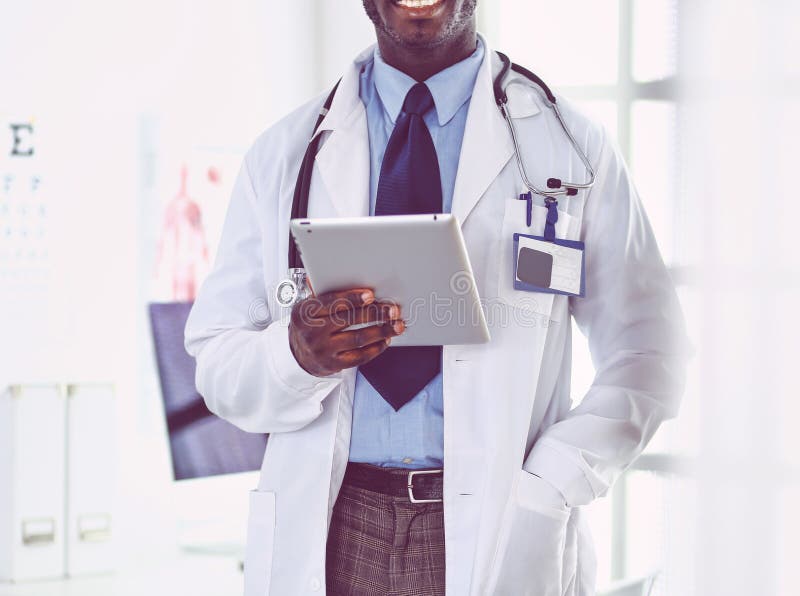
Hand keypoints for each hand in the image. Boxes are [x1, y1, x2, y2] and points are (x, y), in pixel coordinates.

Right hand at [289, 288, 404, 376]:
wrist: (296, 356)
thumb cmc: (307, 326)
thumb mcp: (306, 307)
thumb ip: (321, 292)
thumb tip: (336, 272)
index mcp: (305, 312)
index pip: (331, 302)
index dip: (352, 298)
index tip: (370, 295)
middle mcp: (313, 332)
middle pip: (348, 320)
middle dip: (374, 313)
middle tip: (392, 310)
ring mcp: (323, 350)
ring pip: (357, 339)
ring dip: (381, 331)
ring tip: (396, 325)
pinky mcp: (333, 365)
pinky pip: (359, 357)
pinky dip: (375, 348)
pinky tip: (385, 340)